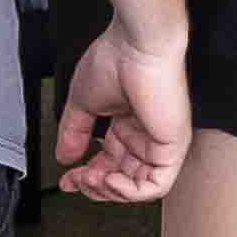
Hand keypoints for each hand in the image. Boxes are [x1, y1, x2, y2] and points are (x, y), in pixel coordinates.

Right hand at [50, 26, 189, 202]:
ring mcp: (161, 142)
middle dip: (95, 186)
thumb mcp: (84, 102)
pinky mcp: (173, 146)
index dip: (86, 177)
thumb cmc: (116, 59)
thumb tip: (64, 157)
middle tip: (77, 180)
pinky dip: (130, 192)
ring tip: (91, 179)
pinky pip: (156, 185)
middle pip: (122, 179)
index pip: (109, 163)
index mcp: (128, 124)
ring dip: (110, 191)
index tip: (67, 179)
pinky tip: (109, 180)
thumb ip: (74, 131)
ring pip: (139, 187)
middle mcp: (146, 135)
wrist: (135, 44)